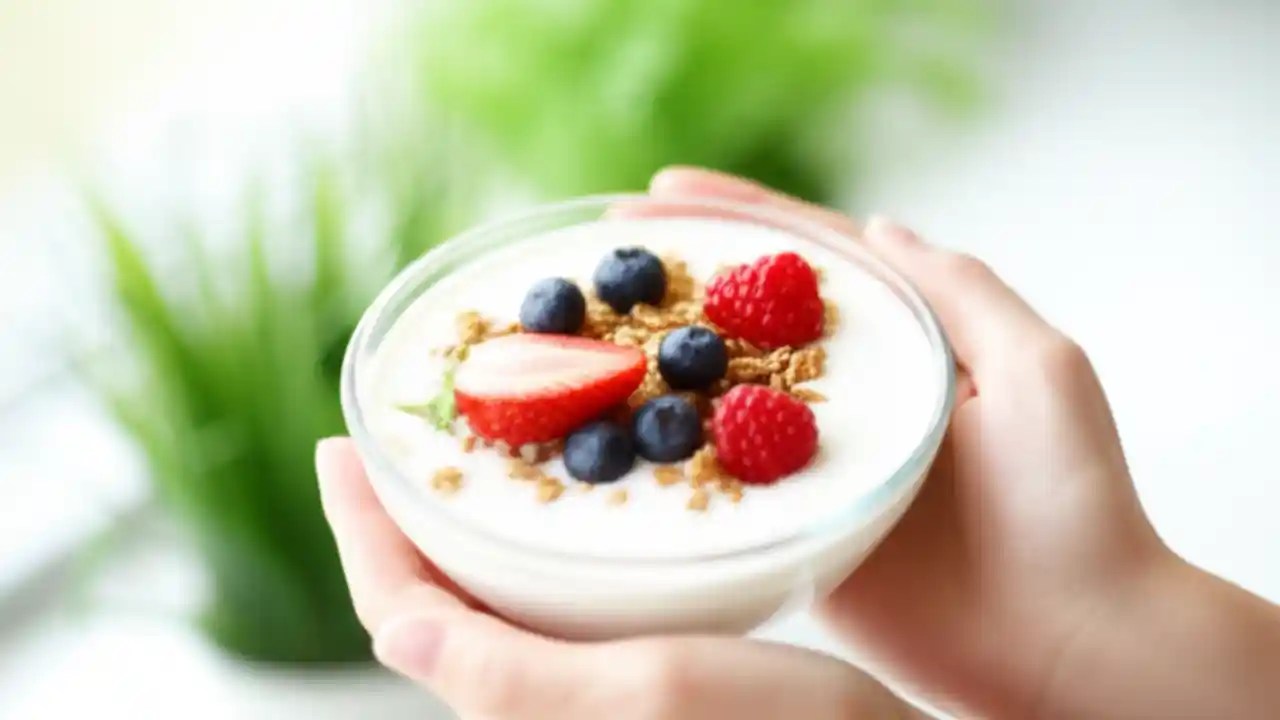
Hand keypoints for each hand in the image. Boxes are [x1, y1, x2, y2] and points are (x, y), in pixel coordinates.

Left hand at [316, 437, 922, 718]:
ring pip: (489, 598)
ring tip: (458, 450)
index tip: (338, 442)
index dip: (362, 530)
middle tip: (387, 436)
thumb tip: (397, 628)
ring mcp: (589, 689)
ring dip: (460, 522)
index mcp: (524, 708)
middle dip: (401, 517)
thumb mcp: (652, 693)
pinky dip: (529, 541)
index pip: (405, 615)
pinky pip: (550, 601)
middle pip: (436, 603)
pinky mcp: (636, 673)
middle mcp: (544, 701)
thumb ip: (512, 673)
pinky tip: (556, 500)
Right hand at [648, 168, 1279, 718]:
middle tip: (599, 256)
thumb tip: (882, 225)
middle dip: (676, 282)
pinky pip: (722, 489)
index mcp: (909, 347)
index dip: (737, 219)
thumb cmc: (1075, 507)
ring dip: (657, 365)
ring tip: (582, 331)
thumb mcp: (1037, 369)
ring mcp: (818, 466)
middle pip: (748, 322)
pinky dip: (668, 460)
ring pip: (723, 401)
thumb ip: (960, 291)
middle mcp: (854, 399)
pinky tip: (610, 440)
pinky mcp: (797, 532)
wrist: (1069, 649)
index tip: (660, 191)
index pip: (810, 262)